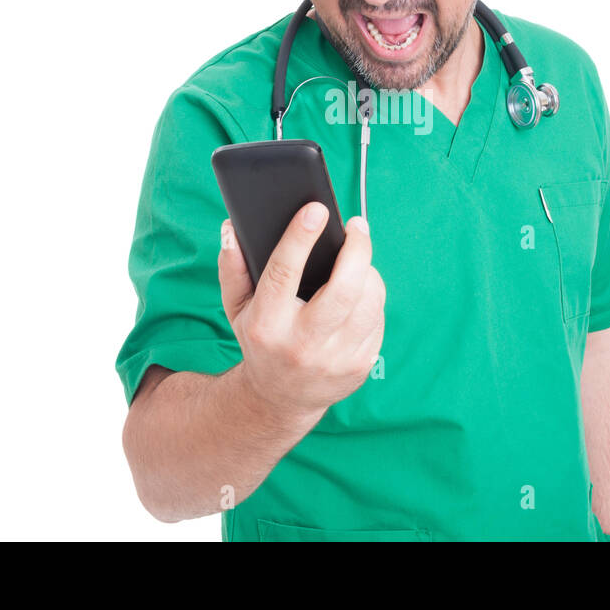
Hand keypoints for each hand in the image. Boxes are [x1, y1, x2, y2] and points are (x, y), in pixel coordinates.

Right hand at [217, 203, 385, 417]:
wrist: (280, 399)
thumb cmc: (261, 340)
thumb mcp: (237, 307)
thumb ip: (232, 267)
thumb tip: (233, 229)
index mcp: (267, 324)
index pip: (284, 272)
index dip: (301, 237)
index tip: (316, 209)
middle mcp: (301, 344)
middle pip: (344, 288)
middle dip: (357, 249)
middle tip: (356, 226)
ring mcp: (334, 359)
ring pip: (368, 301)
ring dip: (368, 271)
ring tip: (358, 259)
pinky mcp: (359, 367)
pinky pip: (377, 319)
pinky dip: (372, 298)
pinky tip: (360, 292)